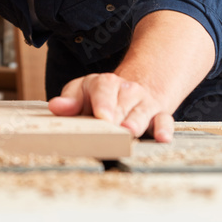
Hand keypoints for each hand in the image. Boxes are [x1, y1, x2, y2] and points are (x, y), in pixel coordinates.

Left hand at [48, 73, 173, 141]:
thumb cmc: (100, 96)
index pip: (104, 87)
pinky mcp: (159, 116)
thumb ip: (70, 100)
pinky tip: (162, 138)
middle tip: (112, 130)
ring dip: (137, 122)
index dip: (103, 102)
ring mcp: (144, 103)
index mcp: (104, 83)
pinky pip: (165, 121)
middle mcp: (127, 91)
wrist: (132, 89)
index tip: (102, 116)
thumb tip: (56, 107)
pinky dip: (165, 130)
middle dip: (118, 116)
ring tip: (130, 132)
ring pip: (142, 111)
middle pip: (123, 102)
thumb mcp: (82, 92)